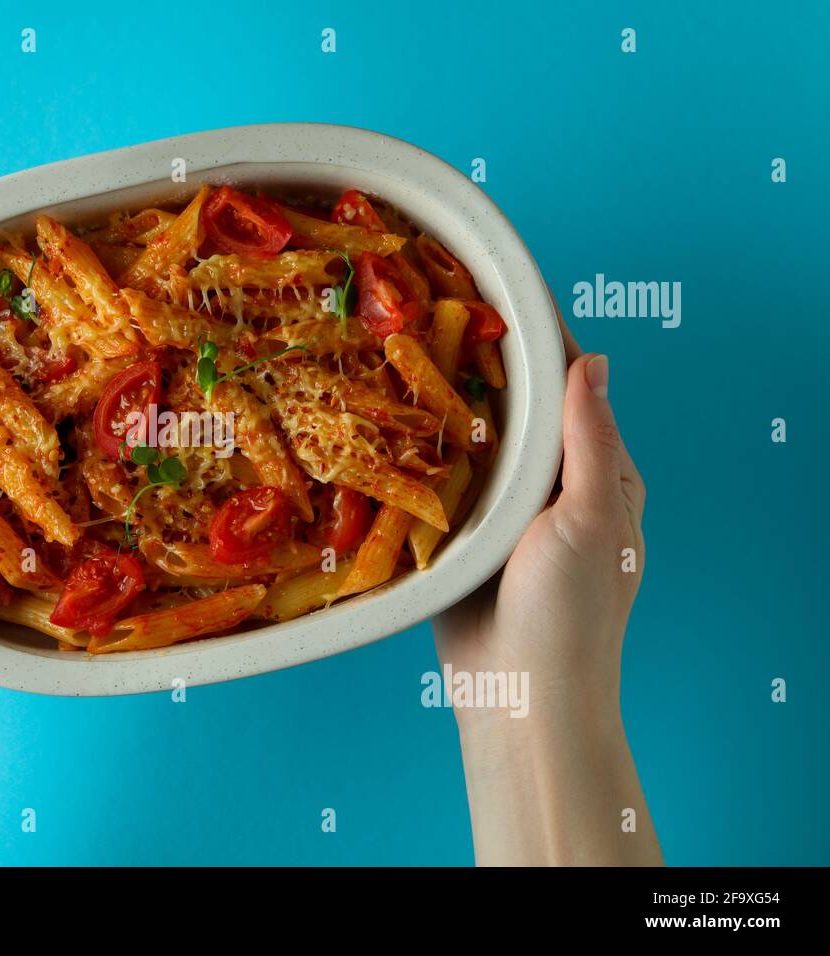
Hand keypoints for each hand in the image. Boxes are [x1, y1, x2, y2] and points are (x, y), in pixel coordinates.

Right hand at [433, 319, 660, 864]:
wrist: (520, 695)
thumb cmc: (571, 610)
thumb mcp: (591, 516)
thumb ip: (589, 439)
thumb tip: (594, 359)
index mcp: (598, 478)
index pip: (573, 391)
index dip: (544, 342)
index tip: (502, 292)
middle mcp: (552, 489)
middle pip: (520, 412)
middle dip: (485, 367)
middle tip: (432, 315)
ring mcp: (504, 515)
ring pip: (477, 446)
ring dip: (447, 408)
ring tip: (401, 355)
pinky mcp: (460, 539)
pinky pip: (442, 486)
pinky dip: (423, 456)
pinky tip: (389, 425)